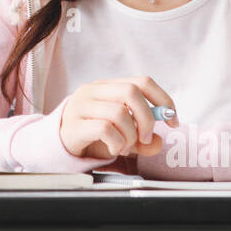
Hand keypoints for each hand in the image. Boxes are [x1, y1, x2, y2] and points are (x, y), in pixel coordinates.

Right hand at [58, 77, 177, 159]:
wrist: (58, 144)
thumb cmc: (92, 135)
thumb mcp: (122, 136)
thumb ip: (142, 140)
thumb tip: (158, 142)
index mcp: (108, 86)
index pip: (142, 81)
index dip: (163, 100)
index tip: (173, 120)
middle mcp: (94, 91)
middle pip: (131, 92)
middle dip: (147, 118)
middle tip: (146, 138)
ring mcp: (82, 106)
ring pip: (119, 112)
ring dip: (130, 136)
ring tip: (125, 146)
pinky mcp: (74, 124)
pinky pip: (104, 129)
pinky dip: (116, 143)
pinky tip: (113, 149)